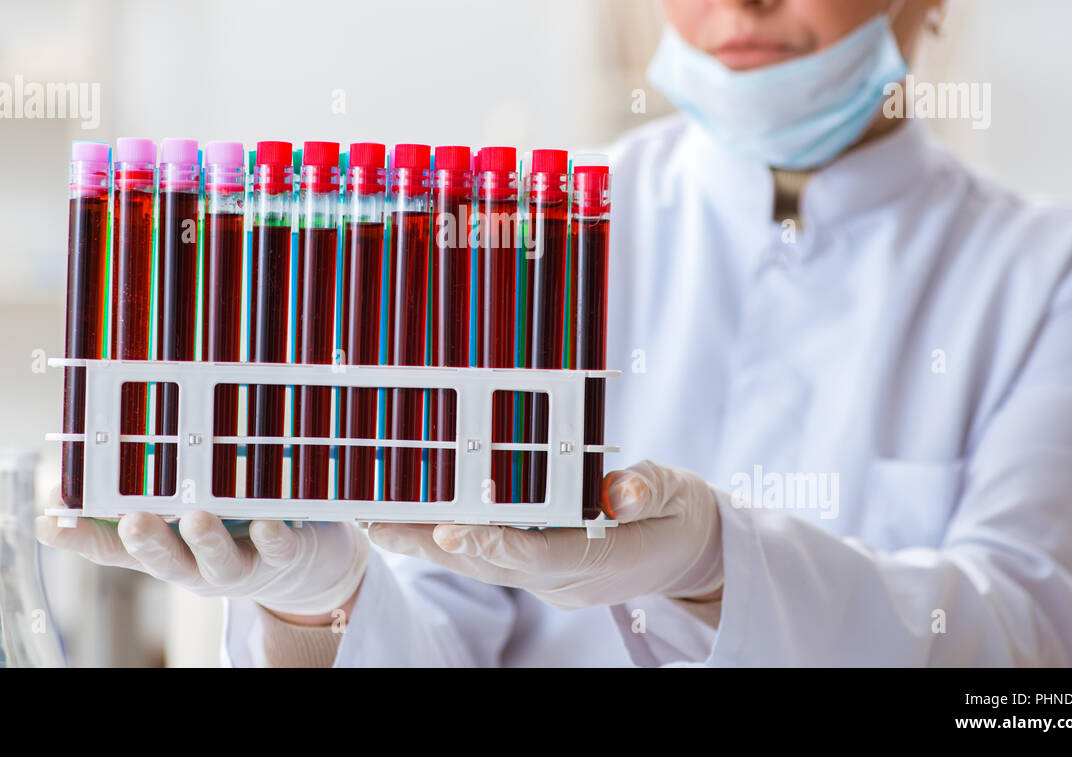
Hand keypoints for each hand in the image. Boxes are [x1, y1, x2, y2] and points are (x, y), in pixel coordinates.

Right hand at [35, 487, 368, 617]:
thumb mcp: (185, 510)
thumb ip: (144, 489)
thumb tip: (87, 460)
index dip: (82, 538)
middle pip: (165, 560)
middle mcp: (197, 564)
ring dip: (206, 540)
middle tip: (132, 520)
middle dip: (148, 541)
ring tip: (198, 518)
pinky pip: (278, 548)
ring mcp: (241, 564)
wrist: (305, 565)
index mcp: (167, 550)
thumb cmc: (233, 525)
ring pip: (219, 561)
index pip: (114, 549)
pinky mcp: (283, 556)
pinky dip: (272, 535)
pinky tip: (266, 521)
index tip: (51, 520)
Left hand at [367, 460, 722, 608]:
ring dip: (431, 546)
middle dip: (435, 546)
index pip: (537, 555)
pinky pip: (494, 559)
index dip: (492, 544)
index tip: (448, 532)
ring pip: (484, 566)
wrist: (690, 552)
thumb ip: (646, 490)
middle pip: (493, 565)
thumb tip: (621, 492)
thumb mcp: (676, 494)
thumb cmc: (680, 513)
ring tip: (381, 523)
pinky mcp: (544, 570)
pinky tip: (418, 521)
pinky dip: (455, 542)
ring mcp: (552, 580)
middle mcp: (567, 579)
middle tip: (384, 525)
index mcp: (601, 561)